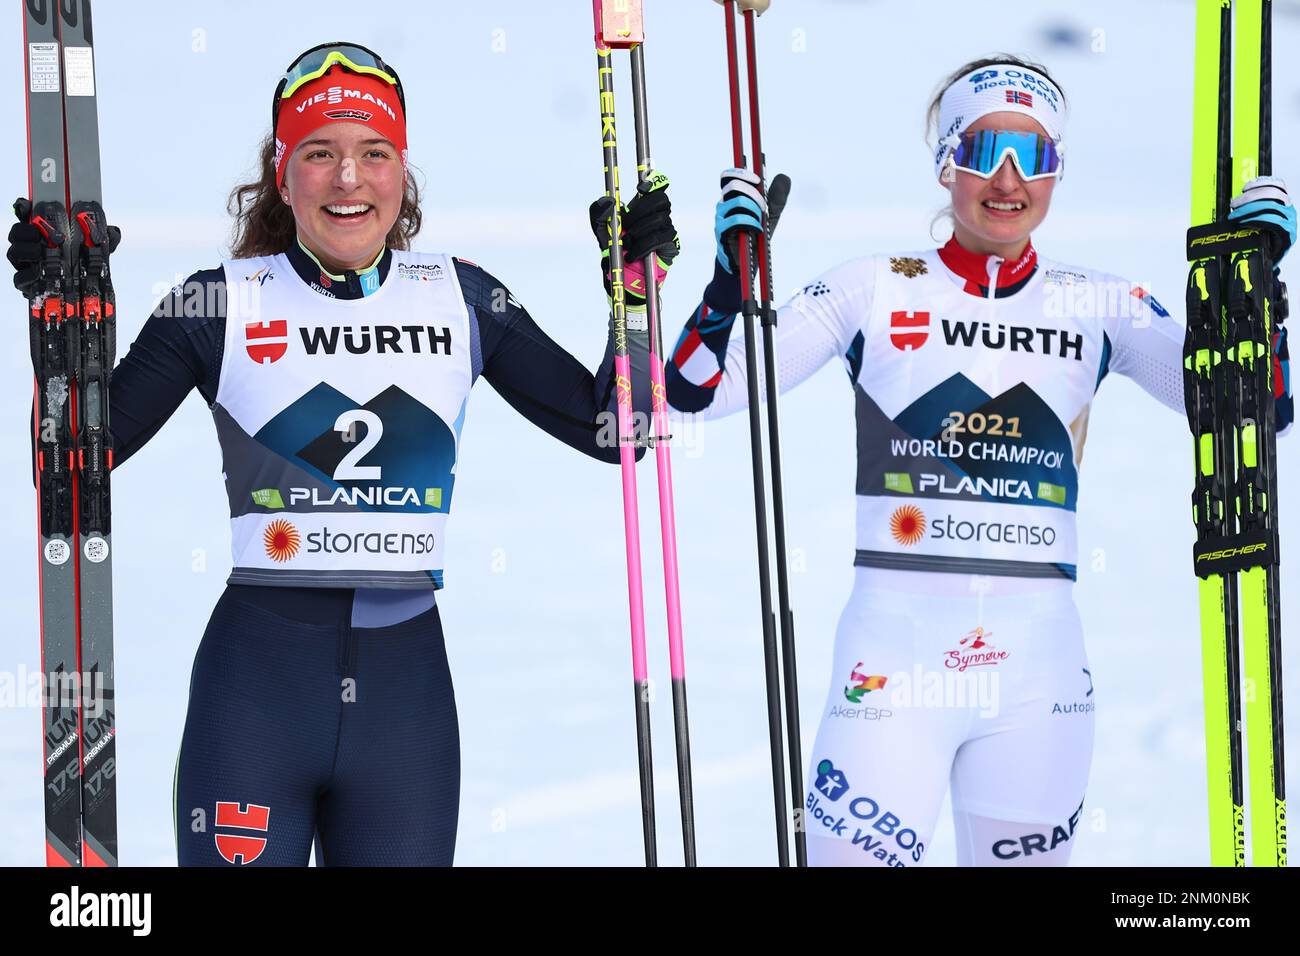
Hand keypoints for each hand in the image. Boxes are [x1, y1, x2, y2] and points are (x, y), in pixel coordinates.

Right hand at [8, 197, 120, 297]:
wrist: (75, 294)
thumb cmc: (81, 266)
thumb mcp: (94, 250)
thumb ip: (103, 240)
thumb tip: (113, 232)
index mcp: (42, 233)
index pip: (27, 215)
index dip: (24, 208)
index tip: (28, 206)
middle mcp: (29, 246)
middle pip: (17, 232)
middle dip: (25, 230)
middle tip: (38, 234)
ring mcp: (25, 264)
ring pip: (14, 253)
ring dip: (26, 251)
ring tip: (39, 253)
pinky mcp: (25, 283)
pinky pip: (19, 277)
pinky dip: (27, 274)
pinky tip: (37, 272)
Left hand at [589, 170, 679, 308]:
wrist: (623, 275)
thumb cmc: (615, 249)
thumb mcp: (601, 230)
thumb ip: (598, 213)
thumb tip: (609, 201)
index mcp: (643, 206)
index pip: (657, 186)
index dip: (654, 182)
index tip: (640, 188)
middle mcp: (658, 214)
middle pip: (661, 199)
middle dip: (640, 210)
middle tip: (625, 224)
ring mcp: (667, 228)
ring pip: (659, 219)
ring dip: (638, 231)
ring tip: (627, 244)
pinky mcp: (671, 244)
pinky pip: (659, 238)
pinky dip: (642, 246)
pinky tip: (633, 254)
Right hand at [714, 167, 789, 273]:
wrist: (744, 264)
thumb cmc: (755, 237)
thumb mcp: (769, 215)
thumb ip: (776, 197)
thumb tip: (784, 176)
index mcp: (732, 198)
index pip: (728, 176)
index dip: (741, 172)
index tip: (758, 180)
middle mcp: (723, 205)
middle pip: (733, 185)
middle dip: (753, 192)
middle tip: (764, 204)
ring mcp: (720, 219)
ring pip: (737, 201)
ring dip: (755, 209)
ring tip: (761, 222)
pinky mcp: (720, 233)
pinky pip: (736, 220)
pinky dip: (751, 223)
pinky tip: (758, 230)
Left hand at [1228, 176, 1295, 262]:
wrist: (1269, 261)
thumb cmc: (1262, 239)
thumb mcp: (1259, 219)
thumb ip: (1254, 207)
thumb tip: (1236, 200)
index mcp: (1283, 203)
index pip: (1278, 185)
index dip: (1261, 183)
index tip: (1245, 187)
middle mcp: (1289, 209)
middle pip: (1273, 193)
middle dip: (1250, 196)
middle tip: (1233, 204)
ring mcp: (1290, 221)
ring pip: (1271, 206)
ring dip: (1249, 208)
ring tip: (1235, 215)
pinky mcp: (1288, 233)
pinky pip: (1273, 222)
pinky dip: (1257, 220)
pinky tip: (1245, 222)